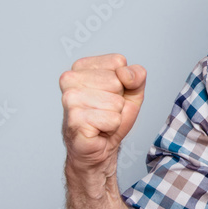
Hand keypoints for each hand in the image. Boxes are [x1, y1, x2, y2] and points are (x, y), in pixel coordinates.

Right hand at [59, 53, 146, 175]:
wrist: (101, 146)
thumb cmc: (111, 116)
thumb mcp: (133, 90)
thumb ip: (137, 75)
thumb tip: (125, 74)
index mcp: (81, 66)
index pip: (118, 62)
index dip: (123, 82)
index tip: (111, 94)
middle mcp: (70, 79)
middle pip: (116, 82)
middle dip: (118, 100)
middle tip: (105, 110)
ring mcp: (70, 100)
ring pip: (115, 102)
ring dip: (115, 115)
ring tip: (101, 120)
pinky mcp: (74, 120)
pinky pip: (112, 120)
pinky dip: (112, 127)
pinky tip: (98, 130)